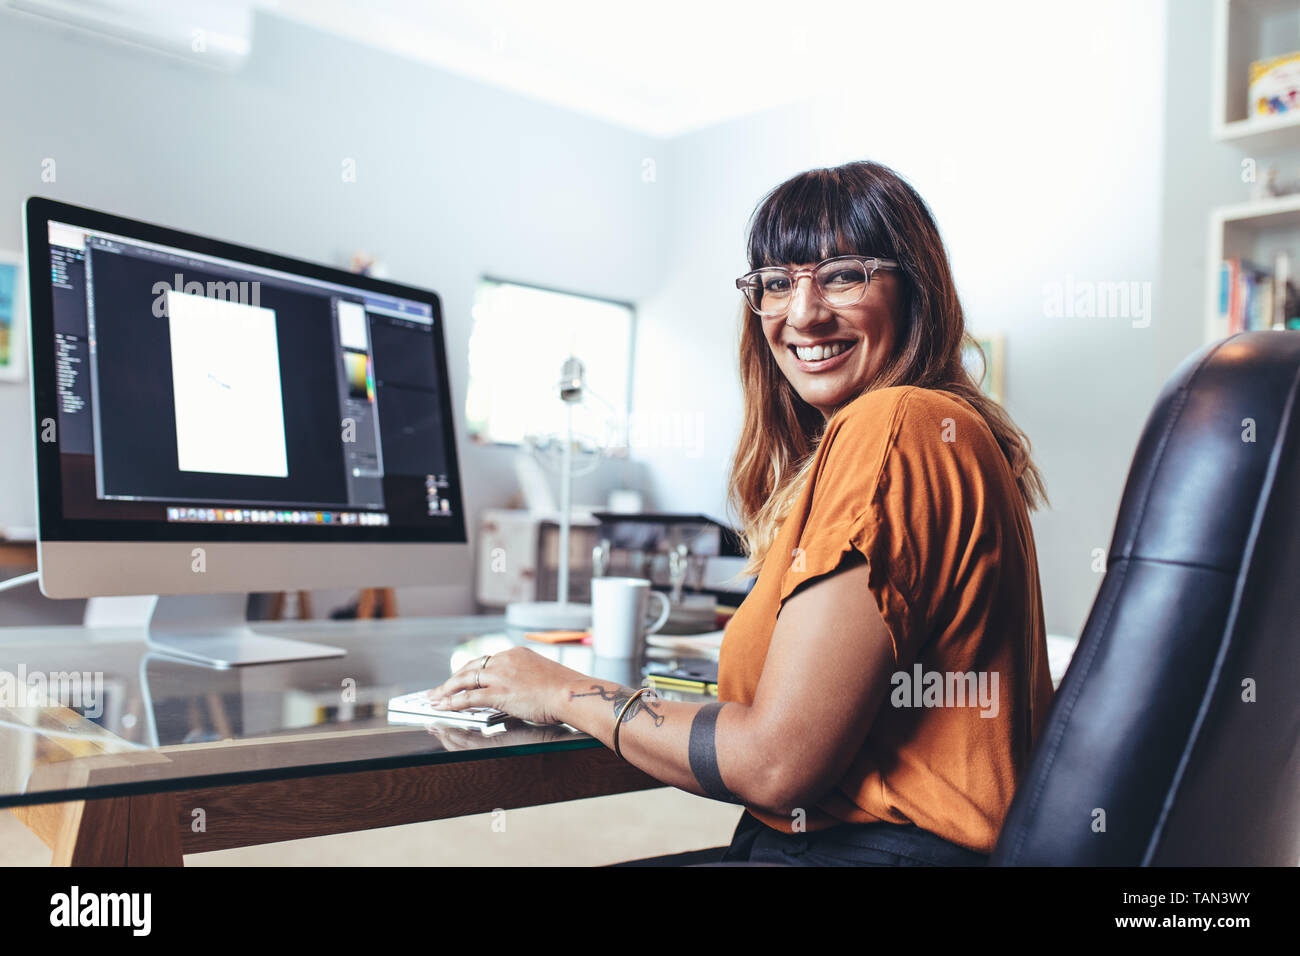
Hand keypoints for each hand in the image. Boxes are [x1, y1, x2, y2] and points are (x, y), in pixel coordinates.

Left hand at [428, 646, 580, 724]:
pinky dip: (454, 702)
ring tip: (435, 698)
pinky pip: (469, 697)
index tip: (461, 678)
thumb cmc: (564, 688)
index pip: (486, 662)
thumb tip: (516, 691)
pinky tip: (445, 707)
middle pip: (470, 667)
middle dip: (452, 679)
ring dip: (446, 690)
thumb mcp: (542, 675)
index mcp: (516, 653)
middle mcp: (505, 660)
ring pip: (465, 680)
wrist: (571, 693)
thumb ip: (525, 679)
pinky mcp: (499, 692)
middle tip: (439, 689)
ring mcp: (501, 675)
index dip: (470, 672)